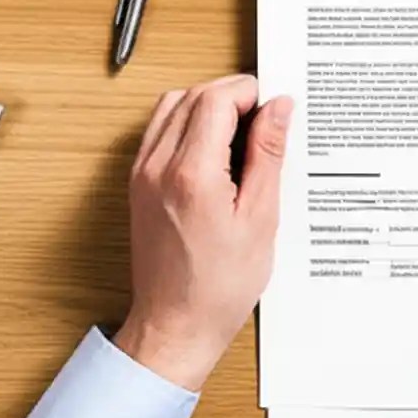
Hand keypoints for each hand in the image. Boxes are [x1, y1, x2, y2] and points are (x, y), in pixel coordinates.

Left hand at [114, 75, 293, 389]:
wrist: (175, 323)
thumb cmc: (218, 286)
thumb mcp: (260, 217)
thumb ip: (268, 154)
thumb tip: (279, 109)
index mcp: (192, 174)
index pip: (217, 99)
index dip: (251, 93)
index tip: (275, 107)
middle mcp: (158, 166)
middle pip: (193, 95)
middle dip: (233, 95)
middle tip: (266, 119)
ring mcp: (142, 173)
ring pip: (172, 106)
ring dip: (208, 105)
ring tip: (243, 133)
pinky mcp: (138, 182)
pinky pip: (160, 130)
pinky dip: (188, 123)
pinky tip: (216, 149)